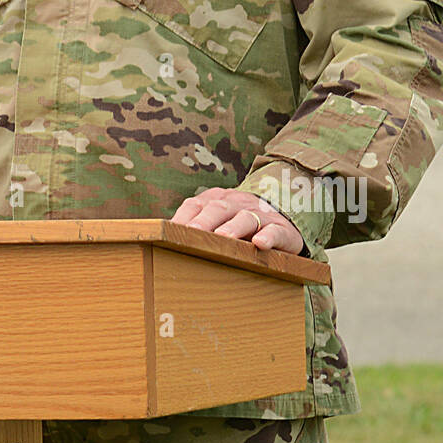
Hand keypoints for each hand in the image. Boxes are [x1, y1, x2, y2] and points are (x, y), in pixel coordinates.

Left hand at [170, 187, 304, 254]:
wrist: (284, 217)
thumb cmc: (238, 225)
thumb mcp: (216, 221)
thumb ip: (193, 228)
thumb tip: (159, 242)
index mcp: (217, 199)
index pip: (195, 205)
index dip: (182, 218)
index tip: (168, 233)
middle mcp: (237, 203)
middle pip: (218, 209)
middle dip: (203, 222)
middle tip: (191, 236)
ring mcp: (261, 215)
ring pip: (246, 218)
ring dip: (233, 228)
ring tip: (224, 239)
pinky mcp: (283, 230)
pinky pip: (276, 231)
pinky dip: (268, 236)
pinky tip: (260, 243)